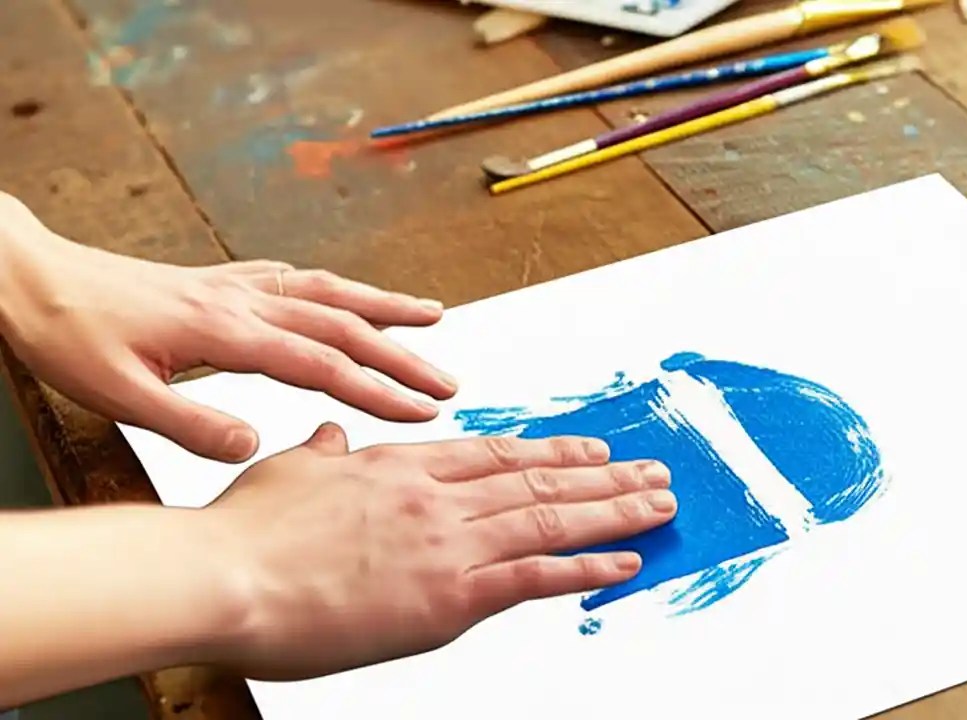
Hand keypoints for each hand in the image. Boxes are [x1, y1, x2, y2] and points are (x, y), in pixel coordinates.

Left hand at [0, 193, 454, 461]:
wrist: (28, 277)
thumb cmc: (68, 332)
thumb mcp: (119, 394)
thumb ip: (191, 423)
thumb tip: (253, 446)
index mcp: (225, 331)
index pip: (322, 364)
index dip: (379, 388)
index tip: (422, 409)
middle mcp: (241, 301)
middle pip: (342, 325)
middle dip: (402, 355)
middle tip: (447, 381)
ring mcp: (233, 285)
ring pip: (327, 291)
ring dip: (383, 307)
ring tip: (431, 317)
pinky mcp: (218, 281)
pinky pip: (294, 279)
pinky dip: (335, 287)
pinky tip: (347, 294)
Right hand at [203, 426, 674, 679]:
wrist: (221, 576)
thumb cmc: (243, 532)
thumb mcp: (289, 474)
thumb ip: (324, 455)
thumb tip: (332, 435)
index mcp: (402, 466)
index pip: (497, 453)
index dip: (553, 452)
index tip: (592, 450)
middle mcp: (437, 497)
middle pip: (539, 481)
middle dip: (604, 478)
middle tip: (653, 471)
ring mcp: (447, 544)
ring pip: (551, 521)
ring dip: (614, 513)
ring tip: (659, 504)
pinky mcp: (448, 597)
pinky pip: (535, 579)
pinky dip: (586, 570)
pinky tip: (623, 563)